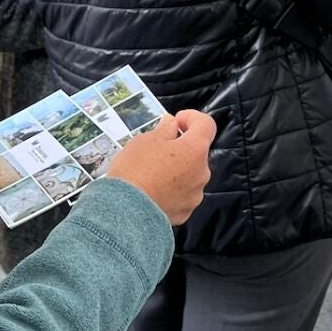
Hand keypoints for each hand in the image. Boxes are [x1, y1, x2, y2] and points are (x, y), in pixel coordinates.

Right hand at [104, 110, 214, 225]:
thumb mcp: (145, 140)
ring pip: (189, 175)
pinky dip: (171, 190)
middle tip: (155, 148)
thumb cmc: (135, 171)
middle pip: (196, 153)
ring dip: (176, 170)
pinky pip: (181, 195)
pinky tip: (152, 190)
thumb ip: (164, 130)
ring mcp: (195, 195)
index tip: (176, 121)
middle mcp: (202, 173)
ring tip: (150, 173)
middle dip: (180, 147)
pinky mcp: (185, 213)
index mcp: (195, 150)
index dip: (192, 118)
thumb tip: (171, 124)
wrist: (125, 211)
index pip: (206, 125)